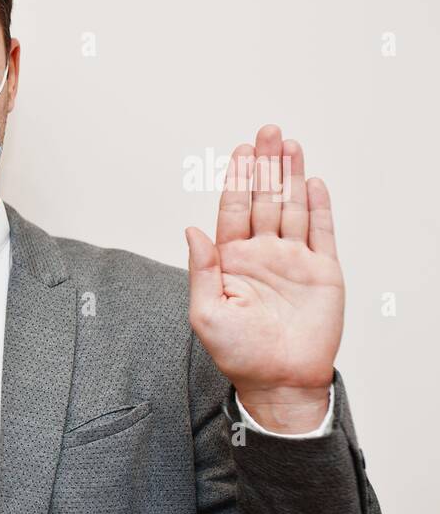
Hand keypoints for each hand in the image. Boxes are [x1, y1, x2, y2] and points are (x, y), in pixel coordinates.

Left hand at [186, 125, 342, 433]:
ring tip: (289, 145)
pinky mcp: (322, 271)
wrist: (280, 381)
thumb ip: (201, 269)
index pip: (234, 211)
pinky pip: (321, 231)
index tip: (240, 153)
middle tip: (267, 132)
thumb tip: (192, 229)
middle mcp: (262, 254)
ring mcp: (293, 260)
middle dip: (265, 166)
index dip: (238, 181)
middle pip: (264, 200)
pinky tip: (312, 182)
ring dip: (290, 176)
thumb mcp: (206, 312)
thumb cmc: (238, 354)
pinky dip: (317, 206)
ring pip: (291, 208)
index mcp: (231, 261)